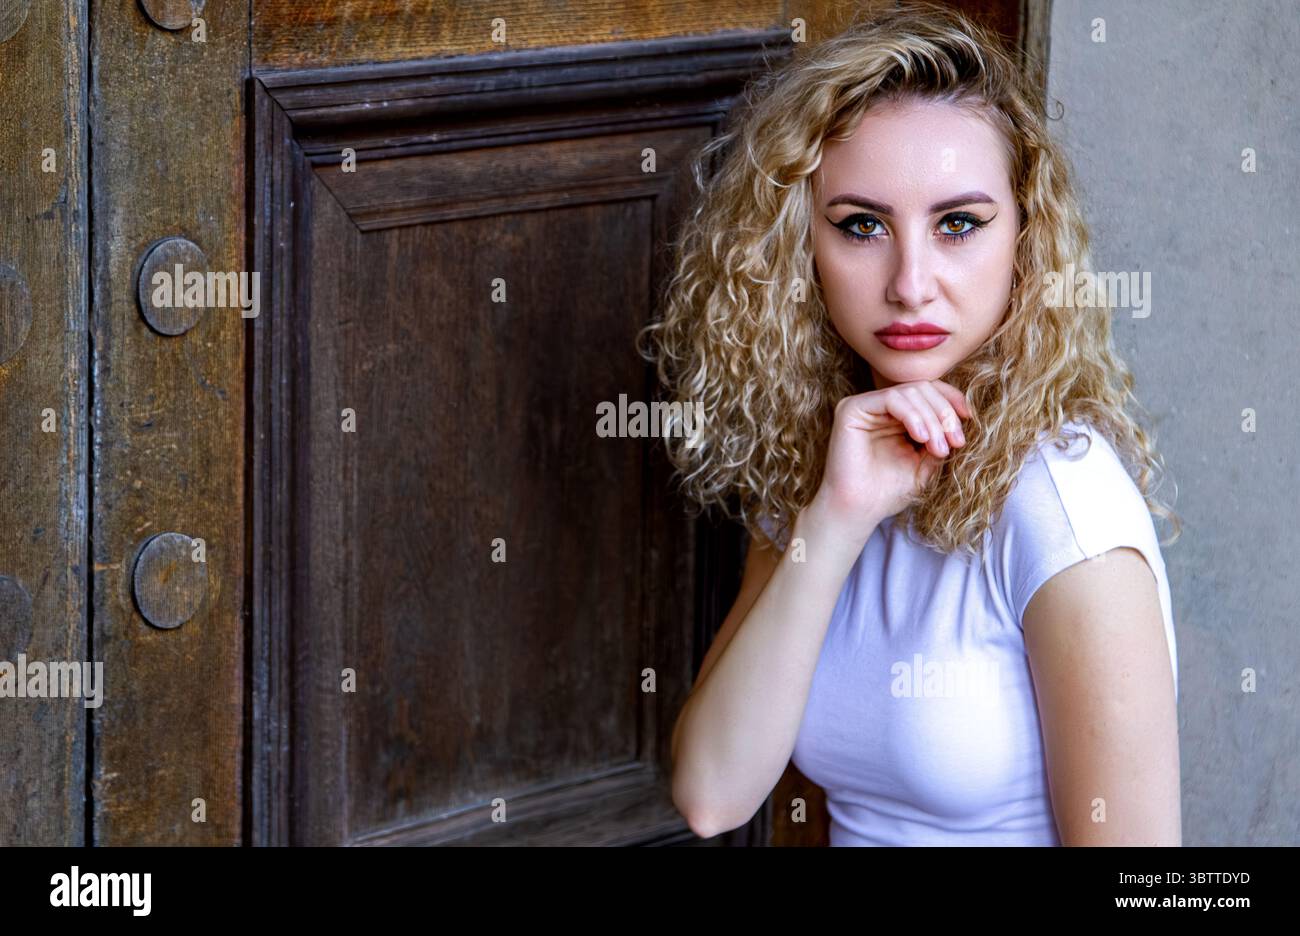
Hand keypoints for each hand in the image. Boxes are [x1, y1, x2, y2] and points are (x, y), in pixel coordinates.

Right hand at [810, 378, 971, 542]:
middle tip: (955, 442)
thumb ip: (942, 438)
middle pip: (922, 389)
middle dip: (945, 414)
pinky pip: (891, 398)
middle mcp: (880, 407)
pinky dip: (912, 415)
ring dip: (932, 419)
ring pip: (910, 392)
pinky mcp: (852, 409)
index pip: (929, 392)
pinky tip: (921, 437)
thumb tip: (965, 416)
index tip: (970, 419)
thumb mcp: (928, 463)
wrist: (861, 510)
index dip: (952, 400)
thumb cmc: (890, 491)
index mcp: (897, 416)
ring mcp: (865, 406)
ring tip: (938, 448)